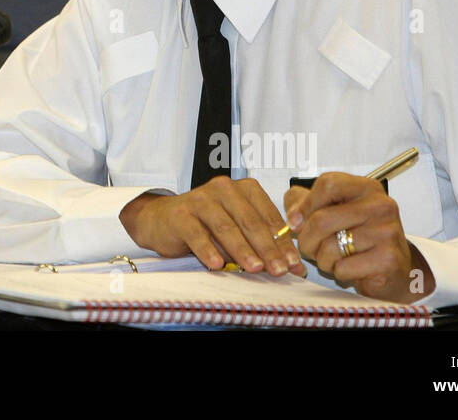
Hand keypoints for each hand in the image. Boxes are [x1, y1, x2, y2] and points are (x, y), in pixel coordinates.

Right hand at [119, 177, 305, 275]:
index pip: (268, 216)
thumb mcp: (238, 229)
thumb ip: (263, 243)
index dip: (283, 241)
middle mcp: (223, 189)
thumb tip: (294, 267)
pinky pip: (197, 234)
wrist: (163, 219)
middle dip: (267, 248)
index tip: (293, 264)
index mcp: (243, 189)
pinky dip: (208, 250)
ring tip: (255, 268)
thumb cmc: (206, 225)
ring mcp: (200, 200)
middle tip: (279, 269)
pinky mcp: (180, 214)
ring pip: (226, 226)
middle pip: (250, 221)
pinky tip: (217, 264)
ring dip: (242, 249)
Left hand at [284, 173, 432, 302]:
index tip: (296, 221)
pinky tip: (350, 268)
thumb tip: (293, 215)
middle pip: (322, 219)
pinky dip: (339, 272)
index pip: (328, 184)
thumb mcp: (332, 210)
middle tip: (310, 247)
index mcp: (366, 188)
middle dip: (307, 240)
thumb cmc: (360, 237)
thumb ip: (305, 201)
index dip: (305, 205)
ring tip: (334, 258)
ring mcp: (387, 232)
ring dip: (323, 259)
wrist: (393, 268)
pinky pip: (343, 268)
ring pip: (330, 247)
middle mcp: (380, 206)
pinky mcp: (388, 259)